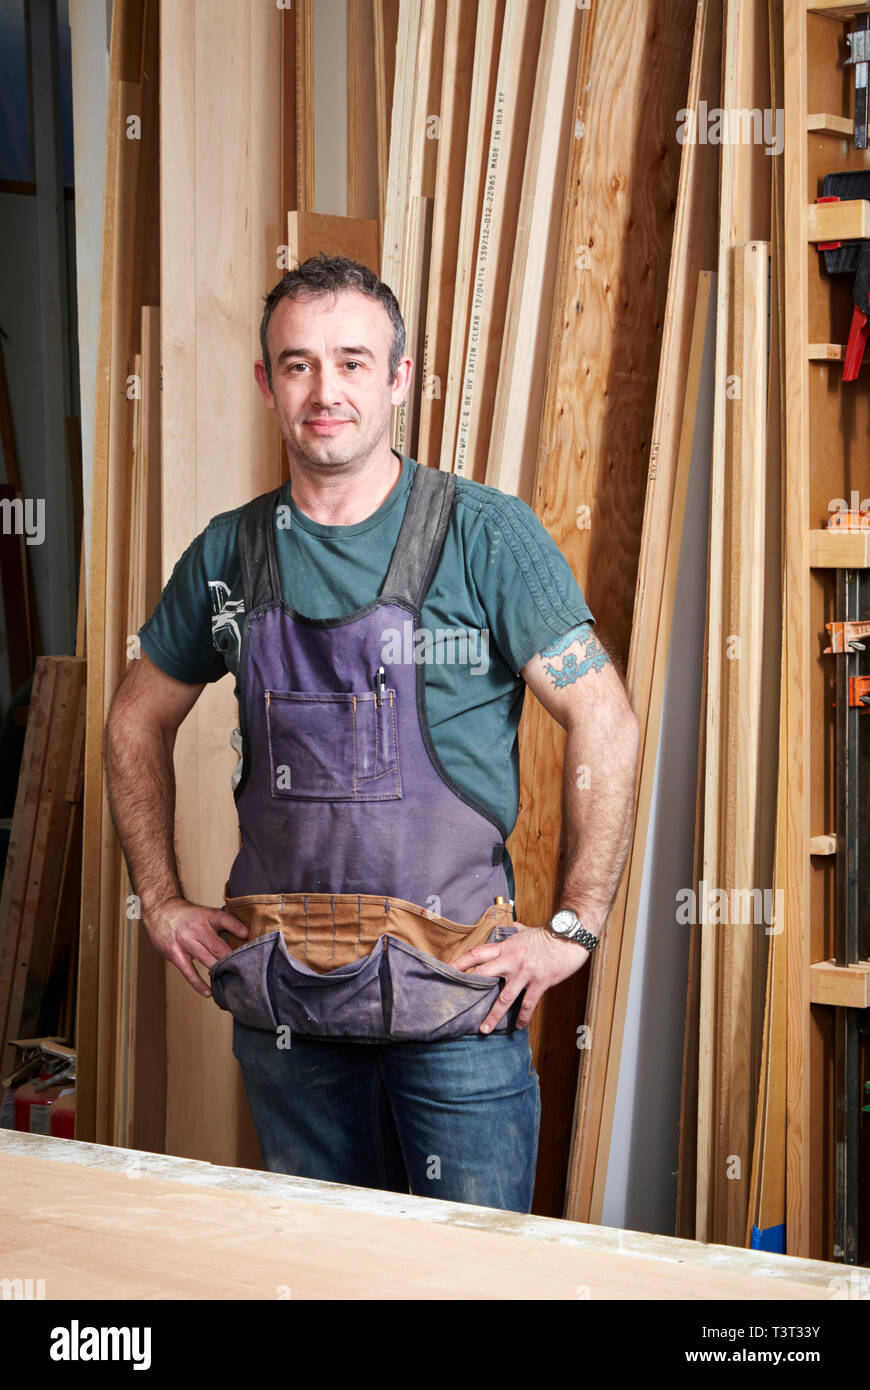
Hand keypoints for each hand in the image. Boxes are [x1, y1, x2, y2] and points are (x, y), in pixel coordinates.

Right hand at [142, 896, 248, 996]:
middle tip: (245, 970)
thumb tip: (245, 940)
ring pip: (207, 960)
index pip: (225, 920)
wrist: (161, 911)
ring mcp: (185, 942)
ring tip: (232, 981)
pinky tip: (208, 992)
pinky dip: (199, 984)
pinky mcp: (175, 954)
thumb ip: (222, 926)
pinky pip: (189, 972)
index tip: (247, 935)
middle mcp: (197, 928)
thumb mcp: (206, 913)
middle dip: (232, 959)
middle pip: (218, 946)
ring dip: (220, 971)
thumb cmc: (188, 916)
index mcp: (207, 916)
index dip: (237, 927)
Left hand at [451, 923, 589, 1031]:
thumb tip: (511, 926)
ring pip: (504, 997)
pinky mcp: (540, 982)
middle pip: (484, 975)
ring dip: (493, 1015)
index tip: (447, 969)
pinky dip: (523, 1017)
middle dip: (469, 989)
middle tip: (456, 1003)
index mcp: (506, 947)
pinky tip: (518, 1026)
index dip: (461, 961)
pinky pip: (528, 1004)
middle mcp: (511, 960)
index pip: (478, 953)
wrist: (570, 935)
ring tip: (484, 1029)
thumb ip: (516, 931)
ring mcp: (525, 972)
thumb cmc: (549, 933)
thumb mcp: (527, 930)